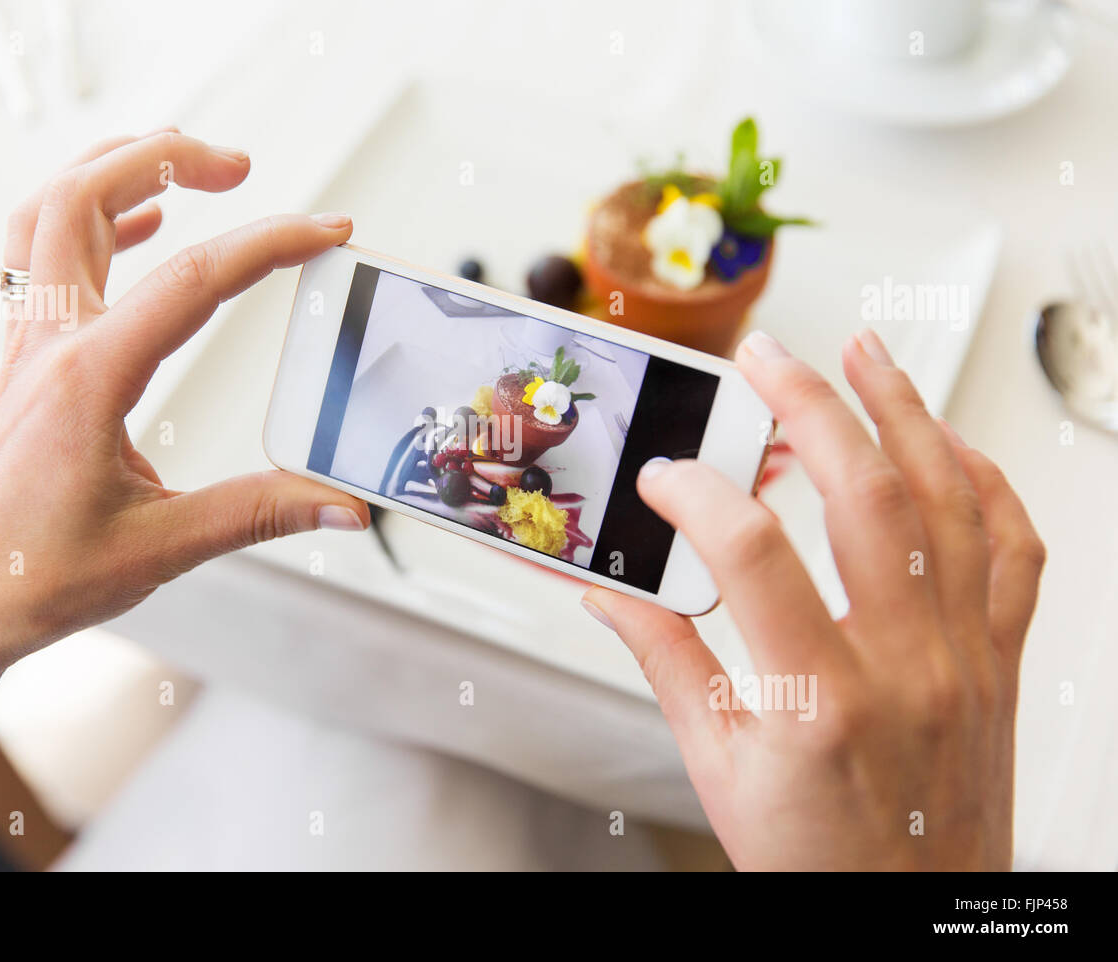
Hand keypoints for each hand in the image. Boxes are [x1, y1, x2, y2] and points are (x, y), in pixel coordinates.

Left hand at [0, 131, 369, 683]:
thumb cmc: (35, 578)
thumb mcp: (162, 547)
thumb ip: (261, 513)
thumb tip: (341, 504)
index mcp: (86, 381)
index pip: (190, 281)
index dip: (269, 245)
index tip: (324, 231)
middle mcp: (48, 345)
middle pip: (85, 195)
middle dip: (166, 158)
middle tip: (239, 164)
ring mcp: (26, 346)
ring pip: (47, 210)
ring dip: (113, 169)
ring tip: (182, 162)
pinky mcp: (23, 360)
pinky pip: (38, 256)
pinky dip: (88, 219)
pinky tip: (137, 226)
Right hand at [583, 329, 1044, 869]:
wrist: (910, 918)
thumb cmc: (819, 860)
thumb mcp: (719, 766)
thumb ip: (665, 663)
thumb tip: (611, 595)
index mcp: (817, 699)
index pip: (750, 554)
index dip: (696, 496)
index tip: (665, 481)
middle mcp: (905, 665)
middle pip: (864, 496)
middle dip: (810, 406)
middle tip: (767, 360)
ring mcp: (963, 656)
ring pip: (949, 502)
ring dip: (905, 412)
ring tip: (865, 355)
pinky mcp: (997, 660)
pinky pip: (1013, 550)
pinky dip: (985, 482)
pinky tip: (947, 444)